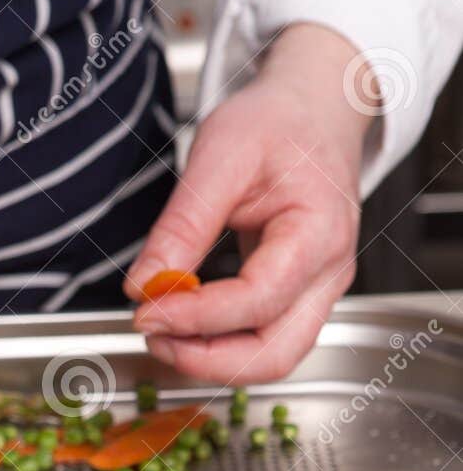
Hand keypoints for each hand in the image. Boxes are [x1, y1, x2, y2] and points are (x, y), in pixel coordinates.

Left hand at [124, 23, 375, 380]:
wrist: (314, 111)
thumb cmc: (278, 124)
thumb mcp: (220, 155)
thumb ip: (183, 226)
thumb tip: (143, 286)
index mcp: (319, 232)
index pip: (258, 300)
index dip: (196, 316)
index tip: (144, 311)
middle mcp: (328, 274)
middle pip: (275, 353)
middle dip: (205, 359)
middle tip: (150, 332)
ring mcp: (318, 291)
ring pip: (271, 358)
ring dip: (211, 358)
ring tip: (160, 329)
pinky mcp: (299, 297)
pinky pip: (264, 340)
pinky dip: (220, 344)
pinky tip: (182, 322)